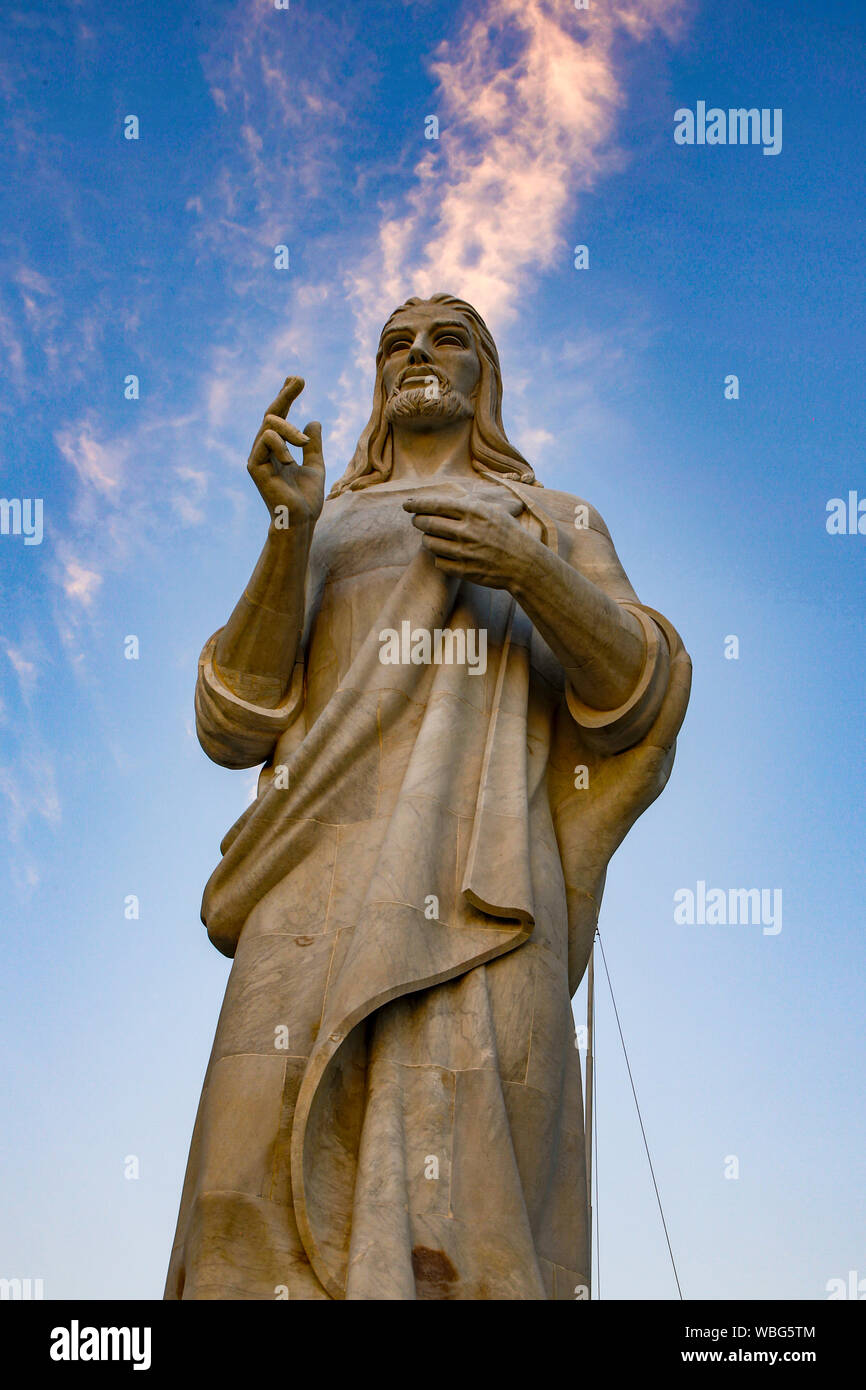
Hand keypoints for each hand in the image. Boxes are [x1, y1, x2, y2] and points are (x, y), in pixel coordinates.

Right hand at [247, 376, 324, 529]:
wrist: (301, 519)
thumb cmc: (307, 499)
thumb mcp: (315, 465)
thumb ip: (313, 445)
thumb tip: (313, 421)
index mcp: (278, 450)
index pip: (279, 418)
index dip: (286, 397)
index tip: (296, 379)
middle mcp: (265, 451)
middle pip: (271, 414)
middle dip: (286, 395)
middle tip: (300, 380)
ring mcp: (258, 457)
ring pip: (270, 424)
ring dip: (290, 430)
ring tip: (303, 444)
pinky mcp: (254, 465)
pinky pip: (266, 439)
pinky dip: (282, 445)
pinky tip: (290, 459)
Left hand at [403, 490, 530, 588]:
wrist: (523, 563)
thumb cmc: (508, 534)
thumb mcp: (493, 511)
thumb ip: (470, 504)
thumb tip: (447, 499)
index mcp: (473, 511)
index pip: (436, 504)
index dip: (417, 504)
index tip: (406, 504)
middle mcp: (466, 530)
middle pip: (427, 523)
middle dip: (418, 521)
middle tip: (417, 520)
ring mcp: (464, 551)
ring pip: (429, 543)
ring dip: (427, 539)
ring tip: (432, 537)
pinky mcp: (463, 569)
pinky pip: (438, 561)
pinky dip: (438, 556)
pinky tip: (445, 553)